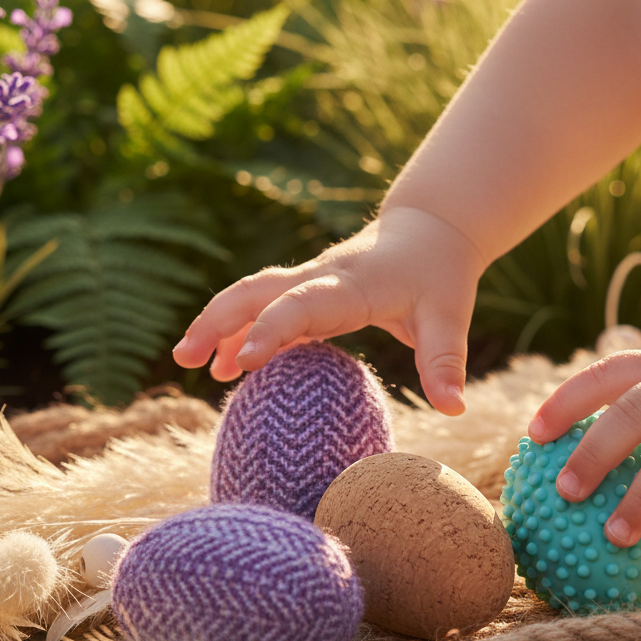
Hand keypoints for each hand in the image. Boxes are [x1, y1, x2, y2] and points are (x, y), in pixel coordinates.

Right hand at [172, 206, 486, 414]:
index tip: (244, 361)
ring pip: (250, 294)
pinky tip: (227, 364)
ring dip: (218, 323)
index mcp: (351, 284)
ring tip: (190, 362)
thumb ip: (446, 361)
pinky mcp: (306, 290)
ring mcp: (308, 281)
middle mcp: (320, 276)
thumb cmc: (440, 274)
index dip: (271, 330)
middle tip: (185, 359)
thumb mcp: (449, 316)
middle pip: (256, 290)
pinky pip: (264, 307)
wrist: (429, 232)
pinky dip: (240, 330)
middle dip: (217, 320)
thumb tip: (455, 408)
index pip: (302, 304)